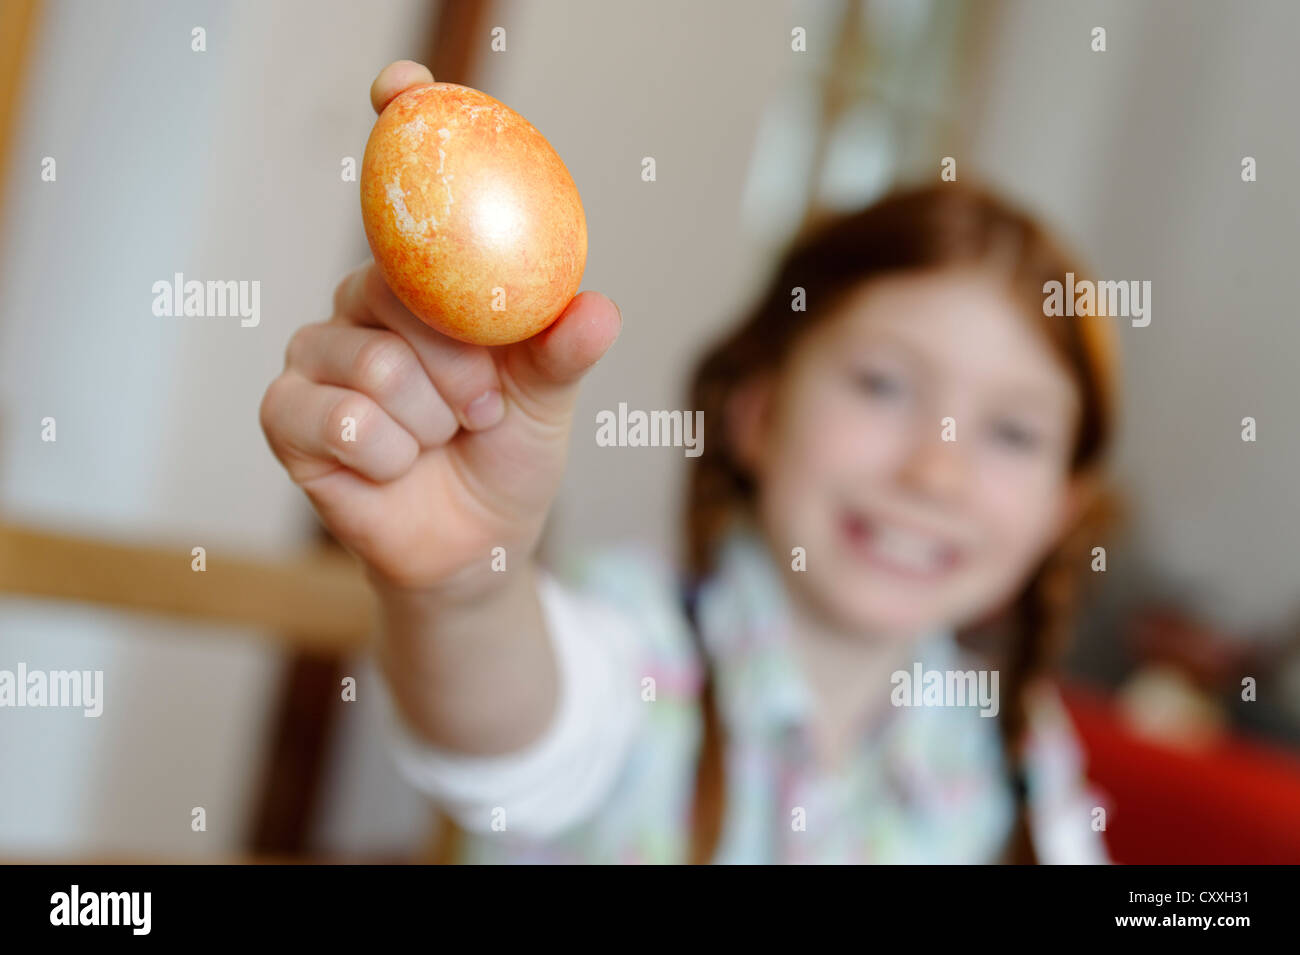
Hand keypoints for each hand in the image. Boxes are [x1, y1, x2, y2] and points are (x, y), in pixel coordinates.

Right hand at [260, 61, 620, 596]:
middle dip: (461, 365)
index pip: (404, 193)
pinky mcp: (285, 415)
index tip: (402, 84)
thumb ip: (561, 351)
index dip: (400, 127)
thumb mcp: (548, 401)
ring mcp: (317, 356)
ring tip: (443, 440)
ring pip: (373, 363)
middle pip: (394, 287)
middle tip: (482, 408)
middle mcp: (362, 306)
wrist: (476, 547)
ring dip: (430, 420)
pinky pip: (333, 415)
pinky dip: (384, 453)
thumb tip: (598, 308)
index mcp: (424, 286)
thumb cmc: (509, 458)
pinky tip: (393, 469)